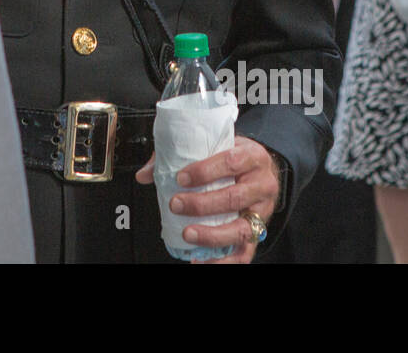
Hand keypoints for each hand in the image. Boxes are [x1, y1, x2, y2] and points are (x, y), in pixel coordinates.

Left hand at [136, 136, 280, 263]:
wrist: (259, 169)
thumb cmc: (233, 157)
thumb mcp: (214, 146)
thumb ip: (179, 155)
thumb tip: (145, 174)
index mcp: (253, 157)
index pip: (231, 162)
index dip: (205, 171)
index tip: (181, 178)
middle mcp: (263, 185)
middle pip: (234, 198)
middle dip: (202, 205)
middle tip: (175, 204)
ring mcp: (263, 212)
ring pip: (241, 229)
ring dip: (211, 235)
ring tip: (188, 233)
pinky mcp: (258, 233)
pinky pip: (244, 252)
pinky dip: (222, 261)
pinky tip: (200, 260)